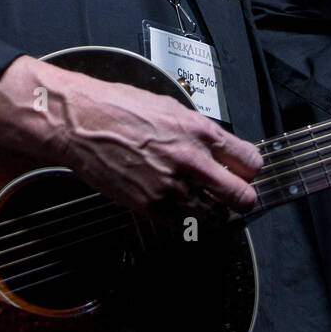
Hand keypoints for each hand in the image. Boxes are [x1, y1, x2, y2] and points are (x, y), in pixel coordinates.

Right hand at [0, 55, 262, 222]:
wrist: (79, 123)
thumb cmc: (118, 108)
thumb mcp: (170, 107)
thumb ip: (199, 132)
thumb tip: (219, 148)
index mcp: (199, 131)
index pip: (250, 161)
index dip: (250, 169)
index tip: (246, 172)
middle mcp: (191, 161)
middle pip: (241, 196)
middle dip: (245, 199)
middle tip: (241, 198)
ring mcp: (171, 187)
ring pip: (215, 216)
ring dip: (217, 213)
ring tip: (211, 205)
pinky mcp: (150, 205)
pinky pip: (183, 224)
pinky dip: (188, 220)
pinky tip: (183, 208)